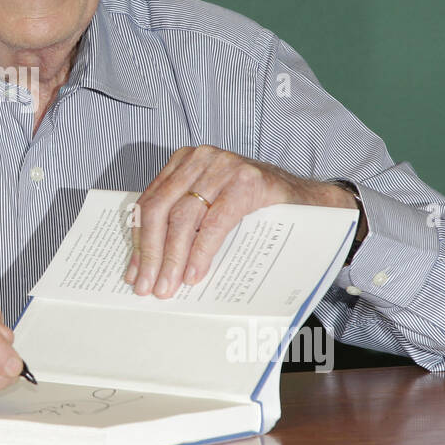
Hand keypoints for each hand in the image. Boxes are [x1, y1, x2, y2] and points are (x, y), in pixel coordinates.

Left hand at [123, 146, 358, 298]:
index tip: (133, 272)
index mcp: (184, 162)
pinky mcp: (247, 181)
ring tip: (168, 286)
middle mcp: (200, 158)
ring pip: (185, 217)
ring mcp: (224, 166)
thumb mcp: (212, 206)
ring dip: (173, 258)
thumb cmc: (256, 207)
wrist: (311, 201)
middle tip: (147, 286)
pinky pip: (215, 221)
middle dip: (151, 253)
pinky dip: (202, 251)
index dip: (139, 241)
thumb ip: (183, 220)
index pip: (150, 203)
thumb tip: (150, 263)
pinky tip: (195, 273)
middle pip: (161, 210)